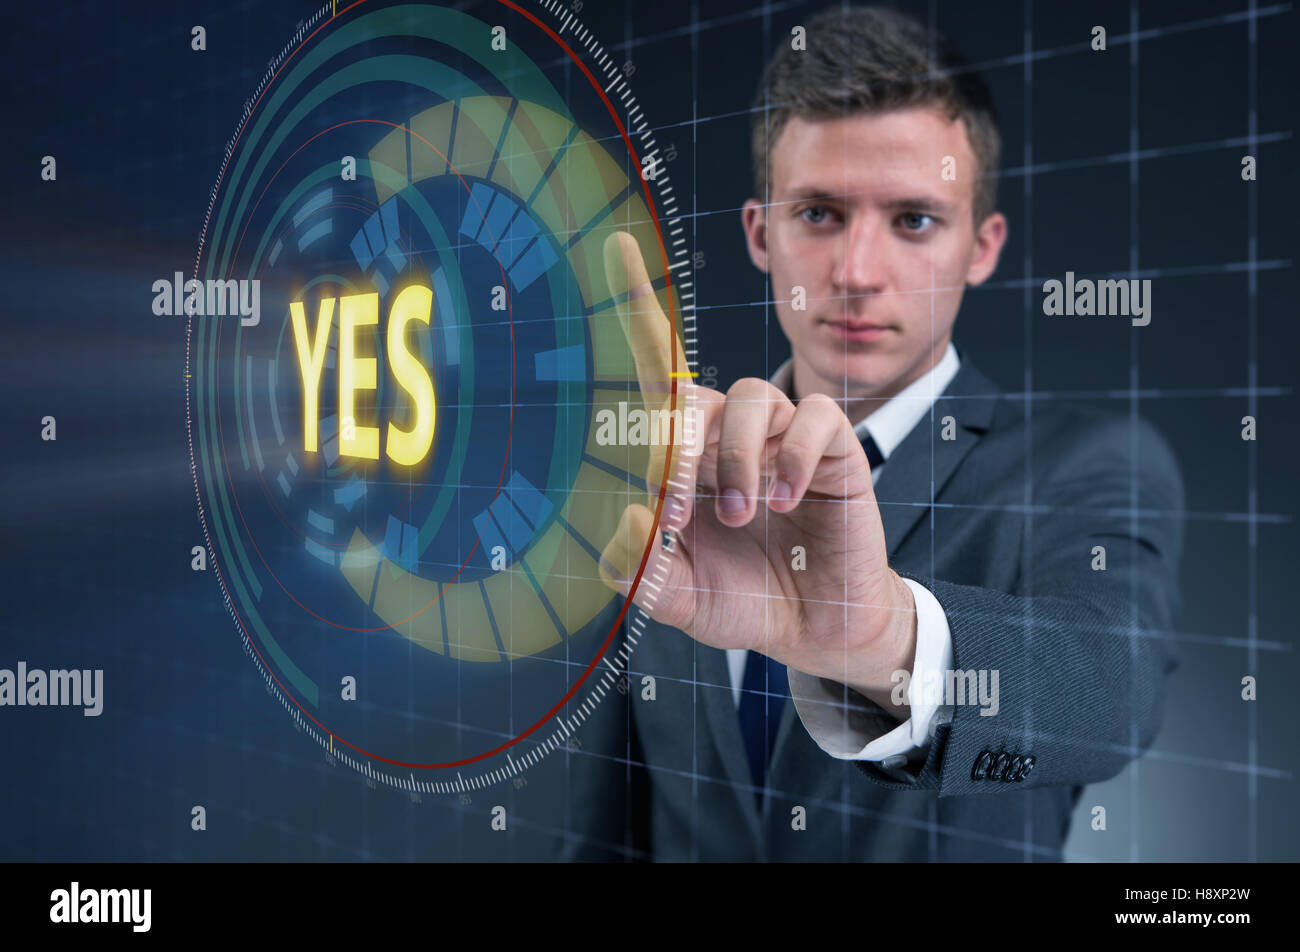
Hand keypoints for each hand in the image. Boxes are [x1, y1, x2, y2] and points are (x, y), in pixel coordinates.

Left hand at [596, 232, 916, 715]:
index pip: (657, 371)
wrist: (814, 629)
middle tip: (672, 508)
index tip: (613, 246)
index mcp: (685, 457)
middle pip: (691, 394)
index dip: (637, 306)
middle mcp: (728, 434)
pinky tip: (785, 500)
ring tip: (744, 515)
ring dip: (736, 458)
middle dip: (674, 445)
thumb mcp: (678, 595)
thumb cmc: (744, 599)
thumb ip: (641, 569)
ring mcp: (780, 436)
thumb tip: (624, 519)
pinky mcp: (832, 447)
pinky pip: (812, 418)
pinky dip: (793, 455)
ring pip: (748, 399)